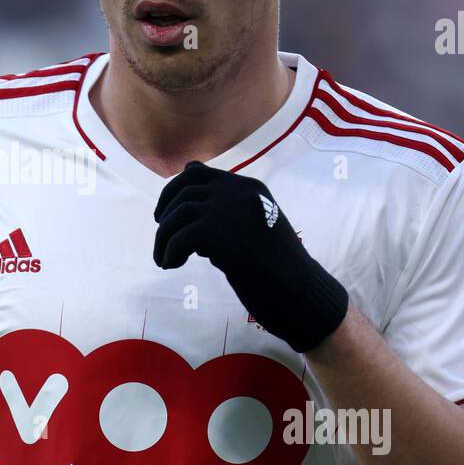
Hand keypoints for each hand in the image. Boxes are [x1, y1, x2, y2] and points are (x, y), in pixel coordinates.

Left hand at [152, 161, 348, 352]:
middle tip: (162, 238)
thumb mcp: (254, 227)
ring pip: (178, 214)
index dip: (174, 191)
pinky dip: (169, 252)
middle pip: (183, 190)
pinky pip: (179, 238)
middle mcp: (239, 191)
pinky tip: (171, 265)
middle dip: (165, 214)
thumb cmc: (279, 267)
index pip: (197, 173)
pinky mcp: (220, 234)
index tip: (165, 213)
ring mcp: (230, 209)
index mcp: (249, 187)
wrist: (300, 291)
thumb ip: (225, 213)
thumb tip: (188, 208)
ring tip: (165, 260)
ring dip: (164, 238)